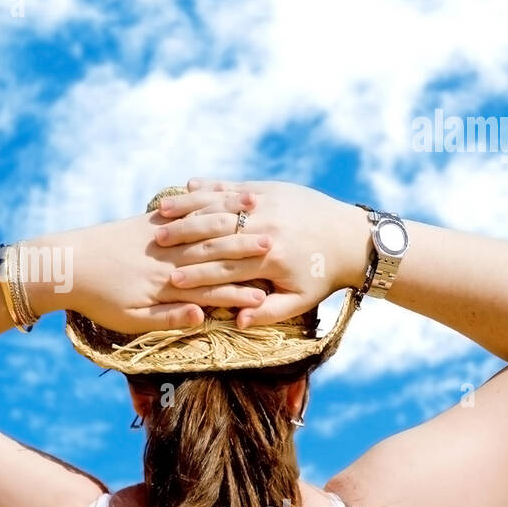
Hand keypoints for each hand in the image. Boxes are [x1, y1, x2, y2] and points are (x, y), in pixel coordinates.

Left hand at [28, 205, 272, 333]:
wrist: (65, 263)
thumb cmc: (98, 299)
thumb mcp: (131, 319)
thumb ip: (169, 318)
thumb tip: (202, 317)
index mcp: (167, 283)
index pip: (213, 289)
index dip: (242, 292)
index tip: (269, 294)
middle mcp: (169, 256)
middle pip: (216, 254)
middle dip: (249, 254)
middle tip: (280, 251)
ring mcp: (160, 234)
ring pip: (205, 227)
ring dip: (234, 224)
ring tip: (263, 220)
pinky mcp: (150, 221)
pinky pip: (185, 210)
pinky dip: (209, 205)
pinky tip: (229, 200)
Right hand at [152, 179, 371, 326]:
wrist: (352, 239)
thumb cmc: (323, 275)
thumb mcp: (300, 301)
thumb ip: (268, 313)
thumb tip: (237, 320)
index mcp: (270, 260)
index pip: (223, 268)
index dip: (195, 275)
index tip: (169, 281)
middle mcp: (266, 229)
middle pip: (215, 234)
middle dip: (182, 239)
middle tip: (155, 245)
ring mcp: (267, 204)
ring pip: (219, 205)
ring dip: (188, 209)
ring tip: (161, 214)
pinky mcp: (270, 188)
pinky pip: (233, 186)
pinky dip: (209, 187)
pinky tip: (186, 188)